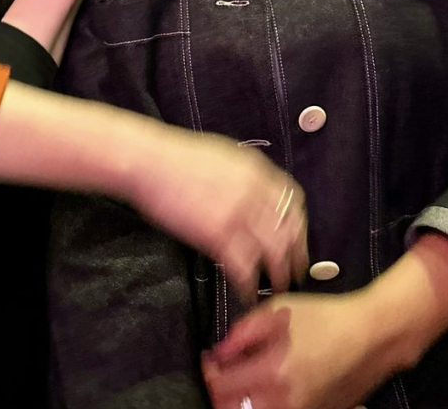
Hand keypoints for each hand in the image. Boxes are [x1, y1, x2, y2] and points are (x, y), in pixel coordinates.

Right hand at [128, 128, 307, 301]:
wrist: (149, 162)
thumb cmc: (175, 157)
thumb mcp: (222, 155)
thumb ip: (243, 175)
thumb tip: (253, 192)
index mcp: (255, 169)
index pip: (292, 201)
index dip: (297, 224)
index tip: (296, 238)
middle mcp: (254, 191)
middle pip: (288, 229)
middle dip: (295, 255)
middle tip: (294, 271)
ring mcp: (238, 214)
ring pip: (273, 252)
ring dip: (277, 273)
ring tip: (276, 287)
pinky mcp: (218, 235)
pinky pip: (244, 267)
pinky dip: (248, 284)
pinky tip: (246, 292)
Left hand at [201, 292, 397, 408]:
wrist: (371, 336)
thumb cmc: (327, 318)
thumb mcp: (278, 309)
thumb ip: (244, 330)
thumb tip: (222, 349)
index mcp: (273, 372)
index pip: (222, 386)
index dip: (210, 372)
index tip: (211, 360)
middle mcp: (286, 400)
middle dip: (222, 393)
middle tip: (223, 374)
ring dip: (244, 401)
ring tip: (245, 381)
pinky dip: (267, 403)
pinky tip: (270, 386)